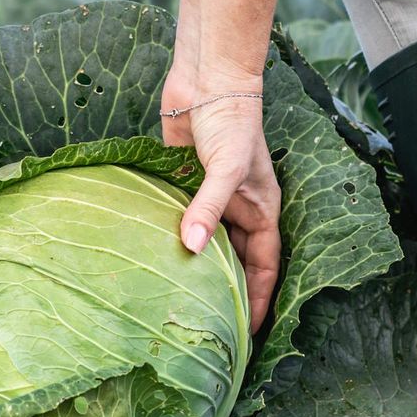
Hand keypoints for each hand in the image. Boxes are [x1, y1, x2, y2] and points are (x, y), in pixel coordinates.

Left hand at [161, 69, 280, 332]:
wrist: (207, 80)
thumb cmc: (232, 122)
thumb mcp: (226, 169)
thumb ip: (208, 208)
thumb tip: (192, 247)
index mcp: (261, 211)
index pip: (264, 268)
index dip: (257, 301)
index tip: (244, 336)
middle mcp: (237, 210)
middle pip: (234, 264)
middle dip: (223, 295)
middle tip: (206, 330)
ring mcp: (209, 200)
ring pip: (204, 245)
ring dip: (194, 269)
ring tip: (177, 307)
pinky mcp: (183, 187)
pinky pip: (178, 222)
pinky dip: (169, 240)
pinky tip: (151, 263)